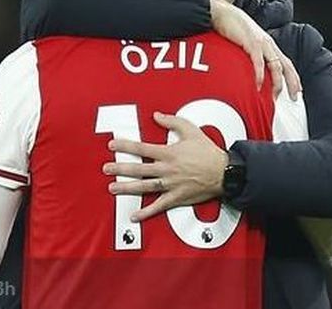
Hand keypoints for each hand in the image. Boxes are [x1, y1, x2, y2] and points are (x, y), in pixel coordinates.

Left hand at [102, 112, 227, 221]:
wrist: (224, 171)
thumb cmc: (208, 151)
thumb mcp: (191, 130)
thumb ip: (172, 121)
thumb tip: (156, 115)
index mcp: (169, 153)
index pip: (142, 149)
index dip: (125, 146)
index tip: (112, 145)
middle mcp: (167, 169)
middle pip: (139, 169)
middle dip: (120, 168)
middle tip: (106, 169)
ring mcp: (170, 185)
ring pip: (144, 186)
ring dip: (127, 188)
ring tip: (113, 188)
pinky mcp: (176, 197)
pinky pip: (159, 206)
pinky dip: (146, 212)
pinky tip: (134, 215)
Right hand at [210, 0, 301, 99]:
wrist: (223, 13)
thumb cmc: (233, 28)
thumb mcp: (246, 43)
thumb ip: (252, 55)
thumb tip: (251, 71)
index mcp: (269, 45)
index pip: (286, 63)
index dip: (293, 77)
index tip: (297, 90)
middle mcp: (269, 44)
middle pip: (287, 66)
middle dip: (292, 83)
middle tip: (294, 97)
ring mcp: (262, 43)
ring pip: (276, 66)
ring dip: (277, 83)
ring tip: (274, 96)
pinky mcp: (252, 43)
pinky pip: (259, 62)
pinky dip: (259, 75)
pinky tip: (258, 86)